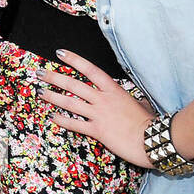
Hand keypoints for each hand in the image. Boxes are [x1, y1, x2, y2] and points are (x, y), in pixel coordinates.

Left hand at [32, 48, 155, 167]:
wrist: (154, 140)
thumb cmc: (150, 123)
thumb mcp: (140, 104)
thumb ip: (131, 100)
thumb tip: (135, 101)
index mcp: (113, 89)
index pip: (90, 69)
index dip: (74, 59)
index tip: (60, 53)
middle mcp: (103, 99)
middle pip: (73, 84)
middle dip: (54, 77)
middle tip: (40, 72)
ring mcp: (99, 114)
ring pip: (70, 102)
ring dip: (52, 96)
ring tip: (40, 92)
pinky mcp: (97, 130)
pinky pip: (74, 124)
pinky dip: (62, 120)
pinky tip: (52, 117)